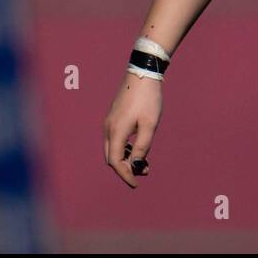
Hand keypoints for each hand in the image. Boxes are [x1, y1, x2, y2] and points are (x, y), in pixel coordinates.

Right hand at [103, 71, 164, 188]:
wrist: (142, 73)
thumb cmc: (148, 99)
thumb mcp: (149, 125)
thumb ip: (142, 147)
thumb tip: (135, 165)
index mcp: (116, 131)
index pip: (115, 161)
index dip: (125, 175)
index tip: (136, 184)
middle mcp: (108, 128)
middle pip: (111, 157)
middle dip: (125, 168)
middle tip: (143, 172)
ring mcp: (109, 122)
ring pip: (111, 148)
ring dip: (125, 158)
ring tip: (144, 162)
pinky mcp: (113, 117)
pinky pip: (114, 139)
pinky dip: (123, 148)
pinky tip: (136, 148)